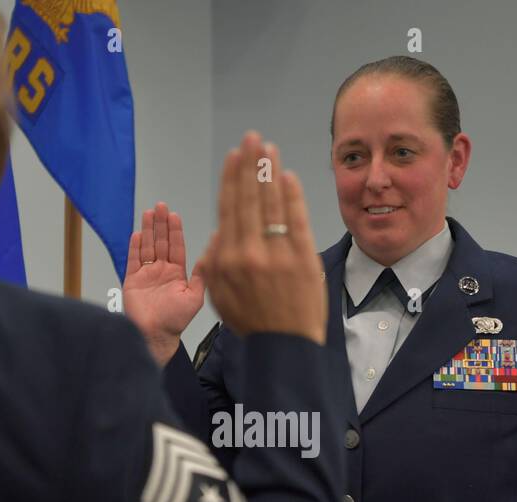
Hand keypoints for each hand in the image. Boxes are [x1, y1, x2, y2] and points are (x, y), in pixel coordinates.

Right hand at [123, 202, 205, 365]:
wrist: (155, 334)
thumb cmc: (175, 320)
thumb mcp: (195, 296)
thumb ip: (202, 274)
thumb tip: (212, 254)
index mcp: (177, 274)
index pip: (176, 247)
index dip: (175, 230)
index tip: (174, 215)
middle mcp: (162, 272)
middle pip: (161, 242)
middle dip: (161, 224)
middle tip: (161, 206)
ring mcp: (146, 275)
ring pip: (147, 247)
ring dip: (148, 230)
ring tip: (149, 213)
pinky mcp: (132, 280)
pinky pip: (133, 260)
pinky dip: (134, 247)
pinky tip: (137, 234)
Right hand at [195, 131, 325, 344]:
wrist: (284, 347)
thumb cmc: (252, 324)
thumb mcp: (219, 298)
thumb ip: (213, 265)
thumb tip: (218, 234)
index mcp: (226, 260)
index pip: (229, 209)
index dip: (232, 179)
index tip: (235, 156)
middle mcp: (249, 253)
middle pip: (249, 199)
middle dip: (250, 165)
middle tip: (253, 138)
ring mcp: (277, 255)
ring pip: (272, 204)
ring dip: (270, 172)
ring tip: (270, 150)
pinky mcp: (303, 259)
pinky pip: (297, 221)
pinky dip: (292, 197)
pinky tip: (288, 177)